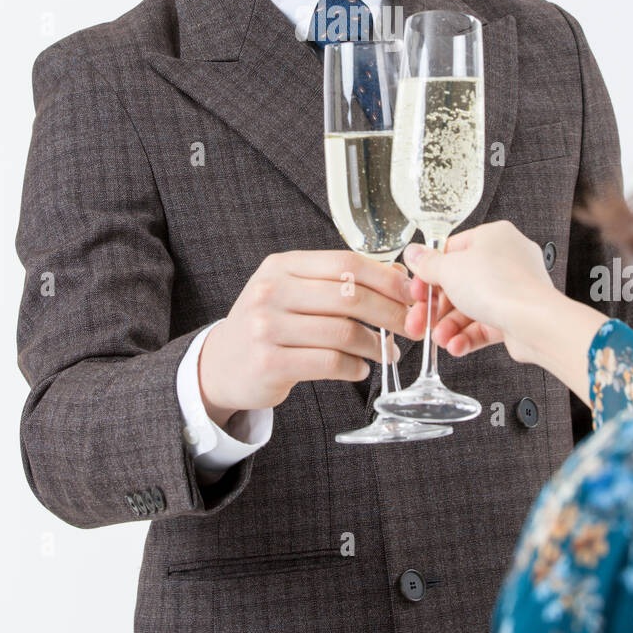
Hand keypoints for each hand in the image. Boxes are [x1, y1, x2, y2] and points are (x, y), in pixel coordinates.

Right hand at [198, 251, 411, 422]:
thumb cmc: (268, 324)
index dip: (386, 278)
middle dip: (390, 313)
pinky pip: (329, 363)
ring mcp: (267, 327)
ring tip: (389, 352)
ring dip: (376, 345)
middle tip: (411, 327)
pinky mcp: (270, 363)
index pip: (345, 263)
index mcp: (282, 266)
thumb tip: (398, 279)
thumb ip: (337, 282)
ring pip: (343, 332)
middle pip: (349, 297)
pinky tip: (361, 368)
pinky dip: (354, 367)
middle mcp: (271, 291)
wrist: (220, 364)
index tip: (411, 293)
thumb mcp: (293, 291)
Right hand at [402, 221, 558, 364]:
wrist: (535, 322)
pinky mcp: (517, 315)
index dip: (430, 273)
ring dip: (450, 325)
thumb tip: (414, 254)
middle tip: (421, 319)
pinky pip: (486, 324)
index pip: (452, 251)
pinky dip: (467, 336)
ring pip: (471, 307)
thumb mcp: (450, 270)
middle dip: (437, 307)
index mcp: (493, 237)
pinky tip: (455, 345)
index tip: (416, 289)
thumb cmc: (500, 286)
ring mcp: (514, 288)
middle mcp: (506, 259)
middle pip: (459, 282)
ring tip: (439, 338)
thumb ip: (428, 263)